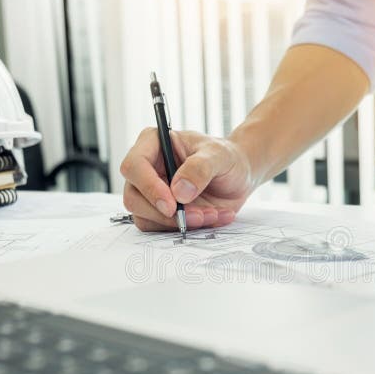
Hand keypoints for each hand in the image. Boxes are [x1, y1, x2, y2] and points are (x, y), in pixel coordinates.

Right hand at [120, 129, 255, 231]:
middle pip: (133, 197)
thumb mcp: (219, 156)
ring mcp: (152, 193)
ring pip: (146, 217)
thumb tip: (179, 192)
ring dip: (179, 223)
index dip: (149, 187)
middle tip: (197, 216)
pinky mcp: (161, 213)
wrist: (241, 176)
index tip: (172, 205)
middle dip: (165, 214)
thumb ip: (200, 168)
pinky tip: (210, 217)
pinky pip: (161, 229)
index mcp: (153, 144)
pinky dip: (186, 228)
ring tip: (211, 214)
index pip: (134, 166)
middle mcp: (147, 169)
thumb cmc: (227, 158)